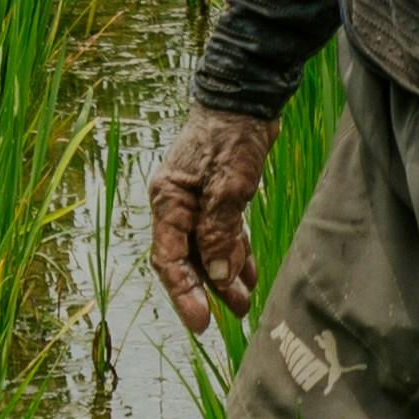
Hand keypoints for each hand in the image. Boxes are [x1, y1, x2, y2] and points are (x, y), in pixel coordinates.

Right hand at [148, 109, 274, 335]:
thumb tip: (218, 275)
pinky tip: (249, 272)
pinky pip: (222, 233)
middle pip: (187, 258)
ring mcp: (197, 199)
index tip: (201, 322)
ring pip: (207, 248)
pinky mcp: (218, 195)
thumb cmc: (232, 136)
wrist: (247, 97)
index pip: (170, 258)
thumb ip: (219, 231)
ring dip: (225, 275)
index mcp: (169, 200)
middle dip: (208, 289)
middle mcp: (178, 204)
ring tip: (244, 302)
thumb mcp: (227, 186)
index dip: (184, 293)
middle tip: (231, 315)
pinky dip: (235, 252)